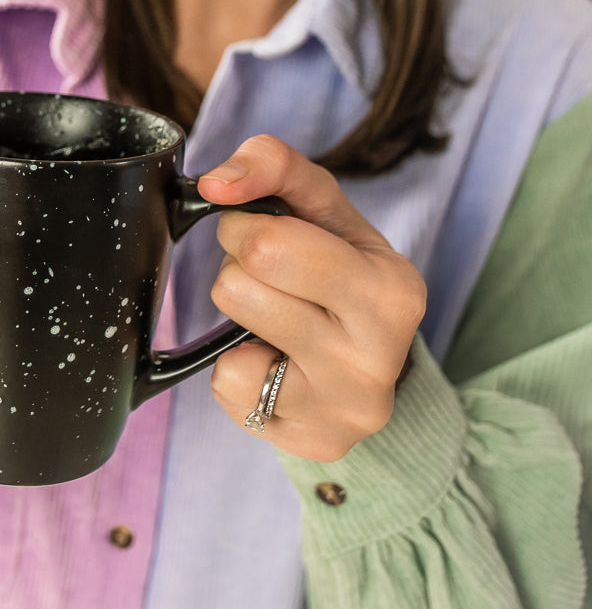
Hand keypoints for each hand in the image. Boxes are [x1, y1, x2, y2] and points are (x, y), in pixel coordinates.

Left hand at [201, 134, 425, 460]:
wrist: (372, 362)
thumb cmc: (340, 268)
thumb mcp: (324, 206)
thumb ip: (273, 165)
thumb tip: (216, 183)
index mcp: (393, 289)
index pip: (267, 241)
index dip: (245, 226)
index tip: (264, 231)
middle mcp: (378, 357)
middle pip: (241, 285)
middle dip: (238, 265)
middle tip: (269, 274)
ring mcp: (345, 409)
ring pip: (230, 336)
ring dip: (238, 314)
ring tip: (276, 315)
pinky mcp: (310, 442)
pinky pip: (227, 387)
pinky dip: (237, 368)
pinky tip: (274, 363)